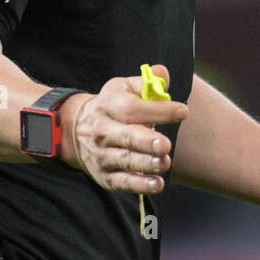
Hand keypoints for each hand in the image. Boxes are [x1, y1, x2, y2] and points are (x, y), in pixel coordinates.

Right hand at [61, 65, 187, 193]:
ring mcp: (103, 155)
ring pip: (126, 161)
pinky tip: (157, 184)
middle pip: (126, 136)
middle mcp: (103, 130)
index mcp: (108, 104)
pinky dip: (140, 185)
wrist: (76, 130)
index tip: (182, 111)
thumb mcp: (124, 87)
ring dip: (146, 164)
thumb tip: (163, 75)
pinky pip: (123, 182)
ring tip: (165, 162)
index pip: (132, 108)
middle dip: (146, 142)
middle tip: (165, 144)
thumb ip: (147, 82)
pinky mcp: (106, 176)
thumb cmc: (113, 106)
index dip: (158, 110)